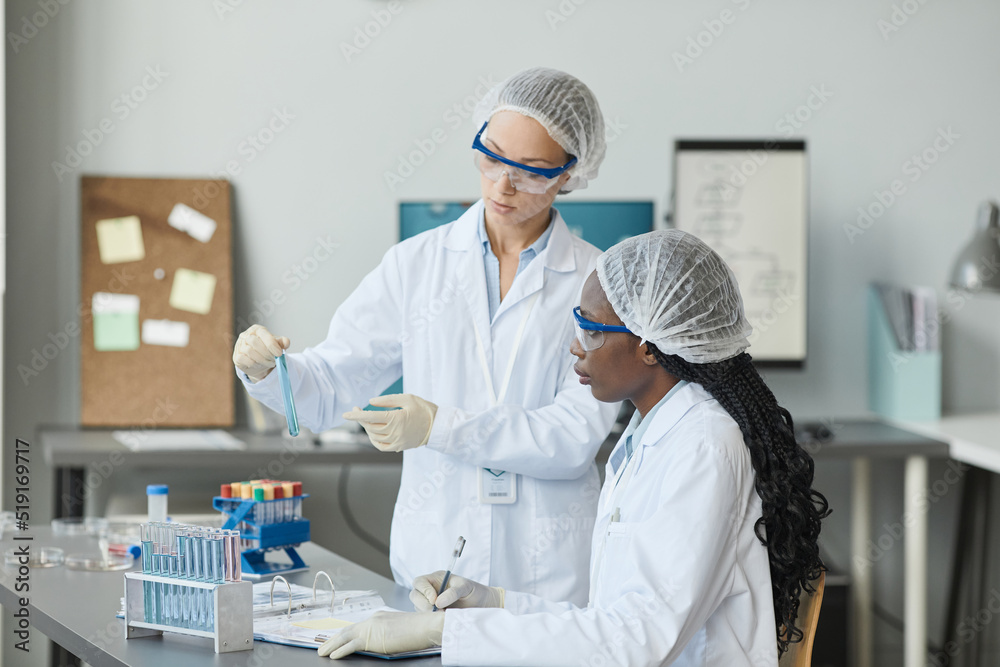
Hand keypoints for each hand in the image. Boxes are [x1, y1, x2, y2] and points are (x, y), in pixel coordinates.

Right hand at [232, 325, 289, 382]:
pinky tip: (259, 365)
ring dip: (262, 360)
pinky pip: (244, 359)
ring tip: (270, 363)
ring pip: (250, 351)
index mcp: (257, 330)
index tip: (279, 353)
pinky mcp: (237, 356)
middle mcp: (246, 335)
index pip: (263, 334)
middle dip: (267, 353)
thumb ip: (282, 342)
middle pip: (255, 342)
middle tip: (275, 360)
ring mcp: (240, 345)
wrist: (259, 363)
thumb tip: (286, 342)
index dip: (271, 344)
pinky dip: (254, 364)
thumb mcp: (277, 345)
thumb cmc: (268, 350)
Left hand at [317, 611, 442, 658]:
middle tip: (323, 646)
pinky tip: (333, 656)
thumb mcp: (399, 630)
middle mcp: (372, 619)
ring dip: (331, 645)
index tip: (336, 640)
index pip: (358, 627)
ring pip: (345, 636)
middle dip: (333, 639)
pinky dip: (340, 650)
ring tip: (322, 652)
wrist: (424, 626)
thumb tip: (381, 642)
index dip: (345, 634)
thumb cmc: (418, 630)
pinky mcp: (371, 638)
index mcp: (379, 617)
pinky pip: (350, 645)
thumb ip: (387, 634)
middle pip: (348, 630)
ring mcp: (371, 627)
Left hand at [342, 394, 437, 451]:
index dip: (356, 416)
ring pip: (373, 437)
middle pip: (370, 427)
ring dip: (366, 428)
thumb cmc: (424, 409)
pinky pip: (380, 446)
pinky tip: (373, 432)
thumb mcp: (407, 398)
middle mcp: (394, 432)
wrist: (439, 426)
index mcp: (396, 419)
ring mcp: (396, 442)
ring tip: (366, 419)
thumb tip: (370, 402)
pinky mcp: (399, 447)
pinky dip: (373, 440)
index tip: (345, 414)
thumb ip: (388, 400)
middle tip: (357, 410)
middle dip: (360, 419)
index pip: (370, 417)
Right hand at [410, 570, 504, 611]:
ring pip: (418, 608)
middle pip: (415, 595)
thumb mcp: (465, 587)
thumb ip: (452, 592)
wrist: (481, 605)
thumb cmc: (473, 591)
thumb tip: (437, 602)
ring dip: (428, 613)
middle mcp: (430, 590)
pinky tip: (443, 619)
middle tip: (439, 611)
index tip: (434, 600)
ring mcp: (430, 603)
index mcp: (436, 579)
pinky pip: (425, 617)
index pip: (420, 582)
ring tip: (445, 615)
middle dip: (424, 604)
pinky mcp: (433, 614)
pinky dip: (432, 620)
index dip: (424, 591)